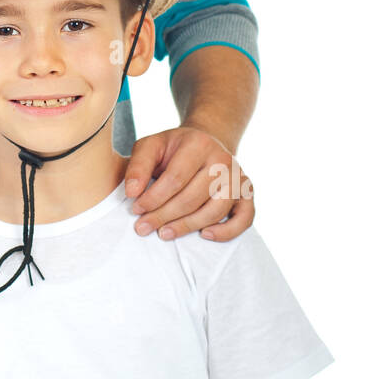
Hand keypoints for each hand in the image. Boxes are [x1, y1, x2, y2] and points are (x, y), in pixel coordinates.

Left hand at [122, 126, 253, 240]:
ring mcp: (238, 177)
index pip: (175, 178)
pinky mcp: (248, 193)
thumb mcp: (151, 146)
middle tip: (142, 227)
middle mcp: (223, 159)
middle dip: (164, 215)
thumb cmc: (173, 149)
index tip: (135, 209)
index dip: (153, 198)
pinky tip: (204, 235)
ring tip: (164, 233)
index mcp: (198, 144)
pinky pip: (245, 219)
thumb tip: (131, 193)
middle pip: (193, 197)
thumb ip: (138, 166)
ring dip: (188, 226)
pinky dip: (227, 231)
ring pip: (215, 210)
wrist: (205, 143)